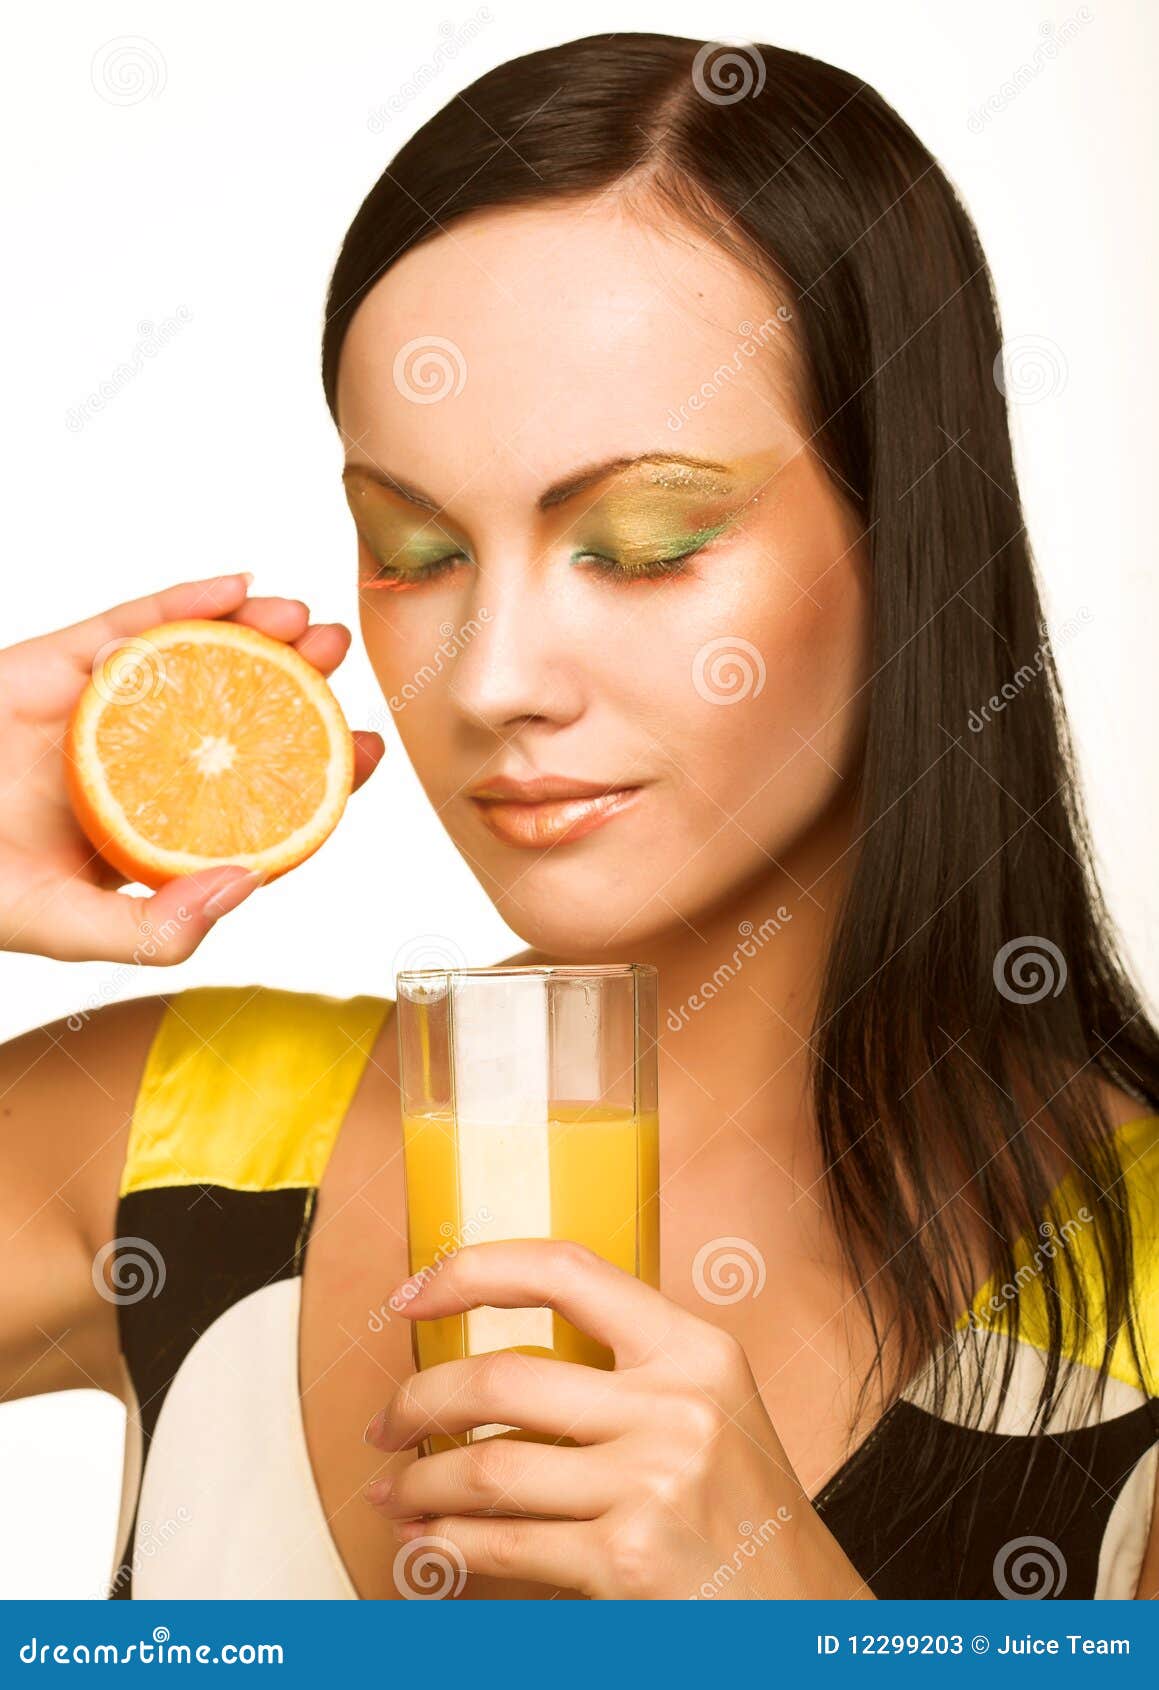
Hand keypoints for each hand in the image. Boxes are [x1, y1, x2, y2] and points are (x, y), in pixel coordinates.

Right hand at [0, 572, 383, 962]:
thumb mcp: (65, 927)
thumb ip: (153, 928)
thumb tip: (248, 884)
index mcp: (157, 828)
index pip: (258, 795)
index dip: (319, 771)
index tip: (370, 747)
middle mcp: (141, 764)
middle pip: (239, 715)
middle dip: (299, 683)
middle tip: (341, 656)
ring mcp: (103, 710)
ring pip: (194, 661)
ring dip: (256, 634)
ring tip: (304, 620)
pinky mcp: (59, 664)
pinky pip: (130, 625)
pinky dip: (183, 601)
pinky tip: (235, 584)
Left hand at [363, 1239, 873, 1599]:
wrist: (804, 1615)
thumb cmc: (745, 1512)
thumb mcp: (710, 1409)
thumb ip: (629, 1371)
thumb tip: (498, 1366)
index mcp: (694, 1348)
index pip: (566, 1270)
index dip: (474, 1269)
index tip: (412, 1292)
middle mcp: (677, 1403)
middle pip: (504, 1376)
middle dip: (419, 1400)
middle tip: (388, 1422)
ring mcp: (653, 1481)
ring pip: (489, 1465)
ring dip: (421, 1483)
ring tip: (395, 1492)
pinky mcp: (627, 1557)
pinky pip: (504, 1541)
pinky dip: (445, 1547)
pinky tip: (425, 1547)